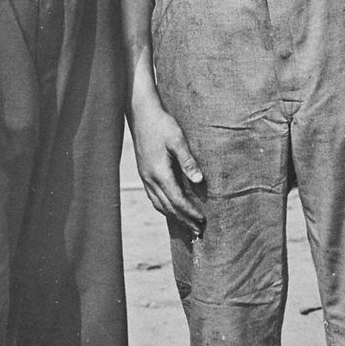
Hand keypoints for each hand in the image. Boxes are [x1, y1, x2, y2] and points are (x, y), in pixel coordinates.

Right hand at [130, 96, 204, 231]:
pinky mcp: (144, 173)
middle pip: (168, 208)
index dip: (190, 212)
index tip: (203, 220)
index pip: (177, 200)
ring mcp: (145, 177)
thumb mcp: (178, 139)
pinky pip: (154, 197)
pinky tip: (172, 208)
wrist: (140, 114)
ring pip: (159, 205)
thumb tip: (199, 182)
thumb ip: (188, 161)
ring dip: (173, 217)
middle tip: (198, 232)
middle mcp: (150, 179)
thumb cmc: (162, 124)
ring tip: (187, 225)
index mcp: (159, 173)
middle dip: (183, 220)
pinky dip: (164, 207)